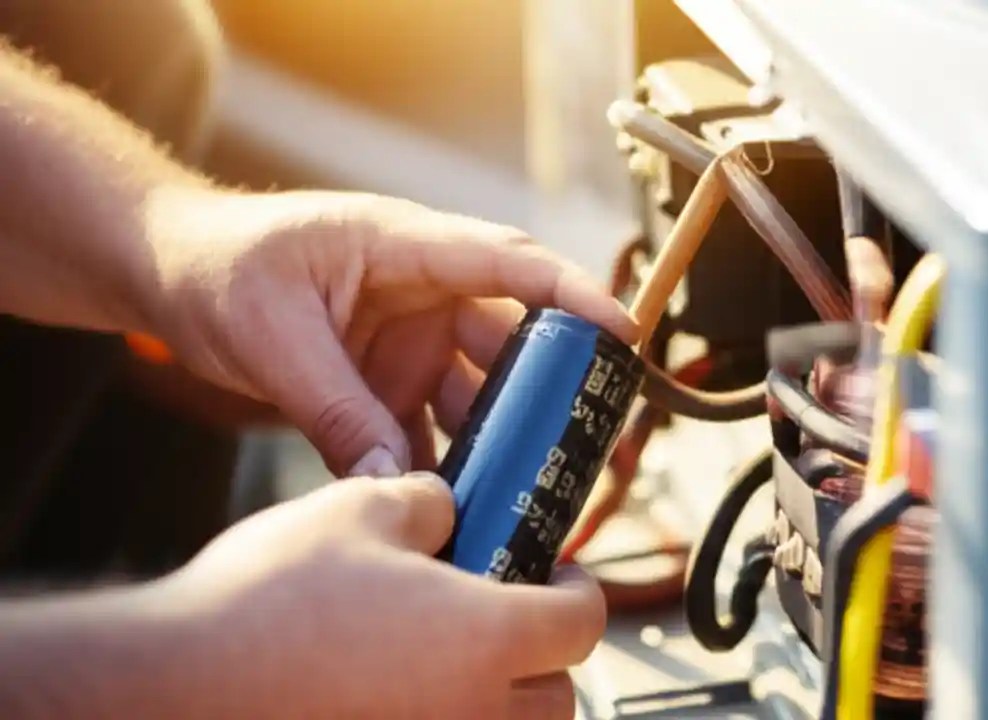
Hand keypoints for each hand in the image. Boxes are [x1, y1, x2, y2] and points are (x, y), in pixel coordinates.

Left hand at [142, 187, 637, 474]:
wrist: (169, 276)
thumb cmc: (219, 267)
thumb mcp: (276, 339)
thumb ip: (340, 413)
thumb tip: (397, 484)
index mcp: (406, 247)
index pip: (511, 263)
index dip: (575, 295)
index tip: (624, 334)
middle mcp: (423, 293)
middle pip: (510, 341)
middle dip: (548, 394)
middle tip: (577, 446)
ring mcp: (409, 340)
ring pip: (478, 395)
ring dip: (497, 443)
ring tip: (515, 494)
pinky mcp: (388, 382)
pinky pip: (433, 428)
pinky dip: (447, 465)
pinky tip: (456, 507)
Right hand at [160, 472, 602, 718]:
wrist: (177, 686)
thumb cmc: (271, 600)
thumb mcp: (359, 509)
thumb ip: (424, 502)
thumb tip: (444, 508)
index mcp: (489, 639)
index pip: (584, 622)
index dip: (579, 589)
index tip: (558, 572)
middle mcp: (476, 714)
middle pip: (558, 696)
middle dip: (545, 655)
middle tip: (505, 617)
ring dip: (497, 700)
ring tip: (445, 659)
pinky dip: (439, 718)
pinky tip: (393, 692)